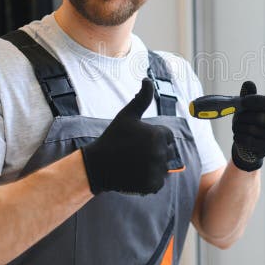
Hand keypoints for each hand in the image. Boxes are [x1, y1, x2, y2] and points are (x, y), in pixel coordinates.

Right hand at [81, 78, 170, 194]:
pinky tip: (135, 174)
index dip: (153, 137)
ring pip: (163, 167)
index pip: (167, 136)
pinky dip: (149, 180)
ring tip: (134, 163)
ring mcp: (156, 170)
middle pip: (167, 152)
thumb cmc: (113, 138)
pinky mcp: (153, 185)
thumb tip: (147, 79)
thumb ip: (142, 98)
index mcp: (158, 135)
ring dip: (153, 166)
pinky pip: (158, 182)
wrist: (97, 165)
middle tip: (134, 153)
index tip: (138, 140)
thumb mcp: (127, 115)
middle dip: (154, 152)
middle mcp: (160, 153)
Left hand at [231, 81, 264, 171]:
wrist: (250, 144)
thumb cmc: (251, 120)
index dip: (257, 101)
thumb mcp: (249, 106)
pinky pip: (248, 141)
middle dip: (244, 116)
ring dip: (239, 126)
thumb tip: (248, 84)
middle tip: (236, 116)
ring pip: (252, 130)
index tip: (243, 101)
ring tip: (236, 125)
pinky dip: (238, 136)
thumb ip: (249, 94)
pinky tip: (238, 134)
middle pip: (260, 118)